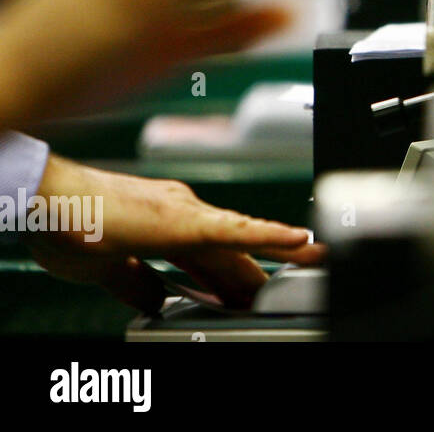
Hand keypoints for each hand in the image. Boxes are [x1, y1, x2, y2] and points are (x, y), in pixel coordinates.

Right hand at [25, 155, 323, 311]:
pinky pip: (241, 230)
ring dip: (281, 249)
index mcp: (163, 228)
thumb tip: (151, 302)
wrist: (46, 201)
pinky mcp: (186, 219)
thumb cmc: (65, 223)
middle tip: (294, 284)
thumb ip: (132, 282)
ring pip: (247, 236)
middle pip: (235, 251)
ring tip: (316, 256)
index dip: (233, 280)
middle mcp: (182, 215)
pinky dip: (272, 235)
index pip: (209, 259)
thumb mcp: (103, 267)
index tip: (251, 297)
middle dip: (262, 273)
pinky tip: (301, 240)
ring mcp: (187, 213)